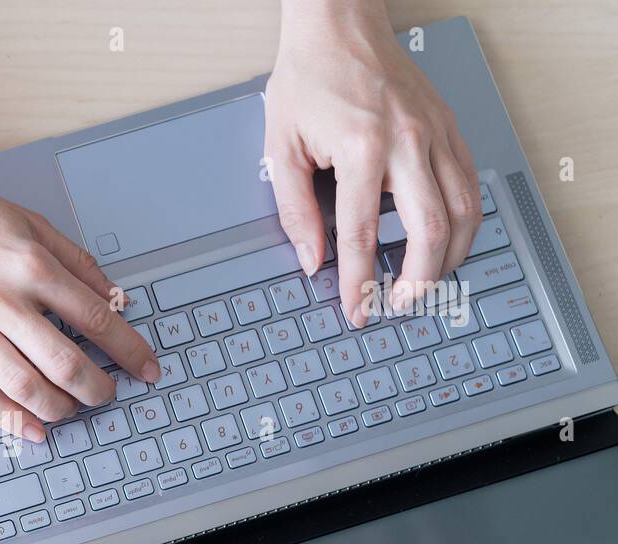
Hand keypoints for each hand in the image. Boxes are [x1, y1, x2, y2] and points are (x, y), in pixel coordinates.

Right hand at [0, 171, 159, 441]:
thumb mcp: (27, 221)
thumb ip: (74, 260)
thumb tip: (113, 295)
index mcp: (31, 266)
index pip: (96, 318)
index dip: (128, 350)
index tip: (145, 367)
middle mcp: (3, 300)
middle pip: (65, 362)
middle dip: (97, 387)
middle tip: (109, 394)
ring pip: (26, 386)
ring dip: (59, 408)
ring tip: (74, 410)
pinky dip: (12, 418)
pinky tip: (33, 429)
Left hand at [264, 0, 481, 325]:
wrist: (340, 24)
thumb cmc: (310, 77)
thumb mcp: (282, 147)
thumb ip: (295, 210)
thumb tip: (312, 258)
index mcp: (362, 147)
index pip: (364, 235)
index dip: (360, 282)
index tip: (356, 308)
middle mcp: (408, 141)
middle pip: (432, 230)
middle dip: (419, 280)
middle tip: (400, 304)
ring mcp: (437, 134)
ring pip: (465, 212)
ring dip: (449, 258)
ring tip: (426, 283)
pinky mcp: (449, 128)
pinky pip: (469, 186)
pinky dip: (464, 223)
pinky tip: (446, 242)